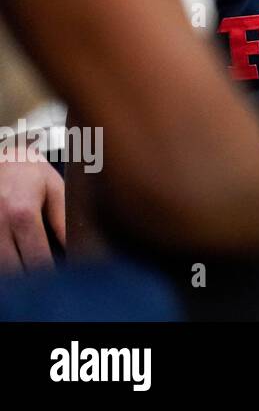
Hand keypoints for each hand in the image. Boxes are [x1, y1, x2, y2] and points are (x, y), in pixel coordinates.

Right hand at [0, 151, 64, 271]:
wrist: (1, 153)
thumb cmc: (29, 171)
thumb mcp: (53, 188)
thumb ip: (63, 219)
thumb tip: (75, 248)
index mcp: (22, 212)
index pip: (36, 256)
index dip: (49, 273)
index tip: (61, 279)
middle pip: (13, 267)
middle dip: (31, 279)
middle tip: (47, 283)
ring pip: (0, 265)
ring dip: (15, 273)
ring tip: (32, 277)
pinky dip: (3, 262)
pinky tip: (16, 259)